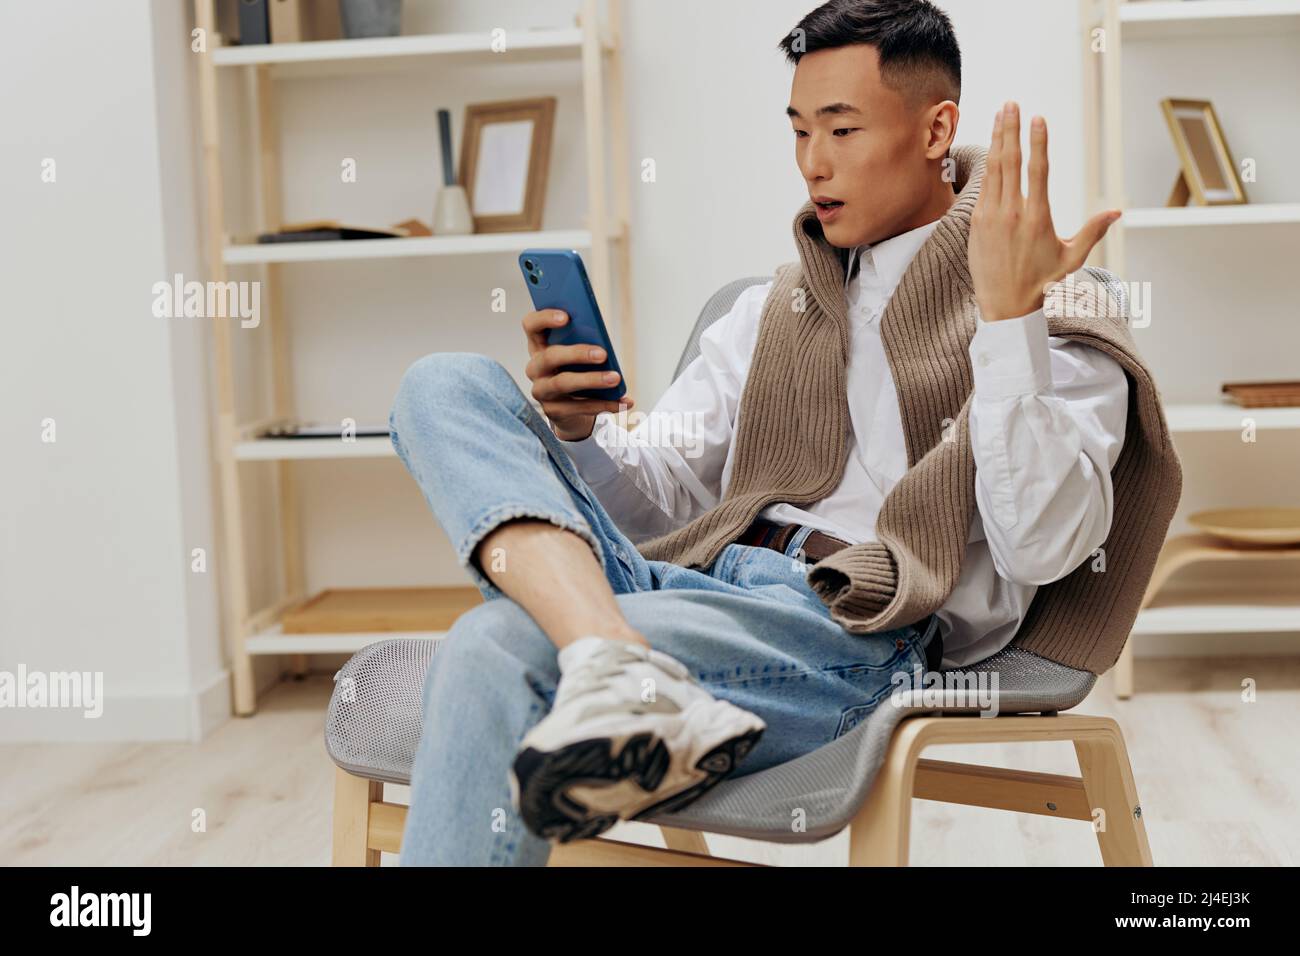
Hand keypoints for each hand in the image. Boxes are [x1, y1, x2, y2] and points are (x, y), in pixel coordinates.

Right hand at [522, 309, 632, 440]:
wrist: (570, 409)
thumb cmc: (575, 371)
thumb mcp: (577, 354)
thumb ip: (583, 342)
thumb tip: (603, 343)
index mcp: (538, 345)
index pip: (531, 325)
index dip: (545, 318)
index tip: (566, 317)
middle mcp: (535, 368)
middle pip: (550, 356)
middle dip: (577, 353)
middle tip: (602, 353)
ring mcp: (541, 390)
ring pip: (563, 383)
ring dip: (592, 380)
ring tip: (615, 378)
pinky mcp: (554, 411)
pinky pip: (581, 407)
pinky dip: (605, 404)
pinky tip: (624, 400)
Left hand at [969, 102, 1121, 321]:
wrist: (1005, 308)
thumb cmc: (1041, 284)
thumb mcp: (1072, 258)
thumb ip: (1094, 231)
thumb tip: (1117, 211)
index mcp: (1038, 217)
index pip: (1038, 170)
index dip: (1037, 141)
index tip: (1038, 118)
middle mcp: (1012, 213)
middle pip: (1011, 161)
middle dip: (1010, 129)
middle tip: (1012, 104)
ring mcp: (990, 217)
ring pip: (993, 170)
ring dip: (996, 141)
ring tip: (1000, 116)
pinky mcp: (976, 224)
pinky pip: (983, 188)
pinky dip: (987, 166)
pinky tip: (991, 148)